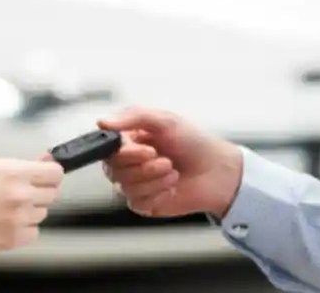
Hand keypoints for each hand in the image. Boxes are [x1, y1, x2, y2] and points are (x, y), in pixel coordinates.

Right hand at [0, 156, 63, 254]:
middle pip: (52, 193)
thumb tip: (44, 160)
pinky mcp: (14, 238)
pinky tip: (7, 222)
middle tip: (22, 191)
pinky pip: (34, 232)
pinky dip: (24, 228)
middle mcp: (21, 195)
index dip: (51, 173)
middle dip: (40, 190)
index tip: (47, 175)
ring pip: (42, 213)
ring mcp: (19, 218)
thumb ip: (20, 163)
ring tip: (6, 208)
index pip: (55, 173)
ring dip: (30, 210)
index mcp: (14, 172)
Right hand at [98, 107, 242, 219]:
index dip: (124, 151)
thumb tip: (102, 121)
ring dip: (153, 178)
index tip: (145, 149)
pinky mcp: (144, 203)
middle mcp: (129, 163)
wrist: (217, 170)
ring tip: (172, 170)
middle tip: (164, 158)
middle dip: (142, 165)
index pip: (108, 149)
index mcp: (130, 141)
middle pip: (113, 169)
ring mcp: (136, 184)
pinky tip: (172, 186)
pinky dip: (157, 192)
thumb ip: (132, 117)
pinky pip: (137, 201)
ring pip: (125, 186)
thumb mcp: (165, 120)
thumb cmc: (194, 142)